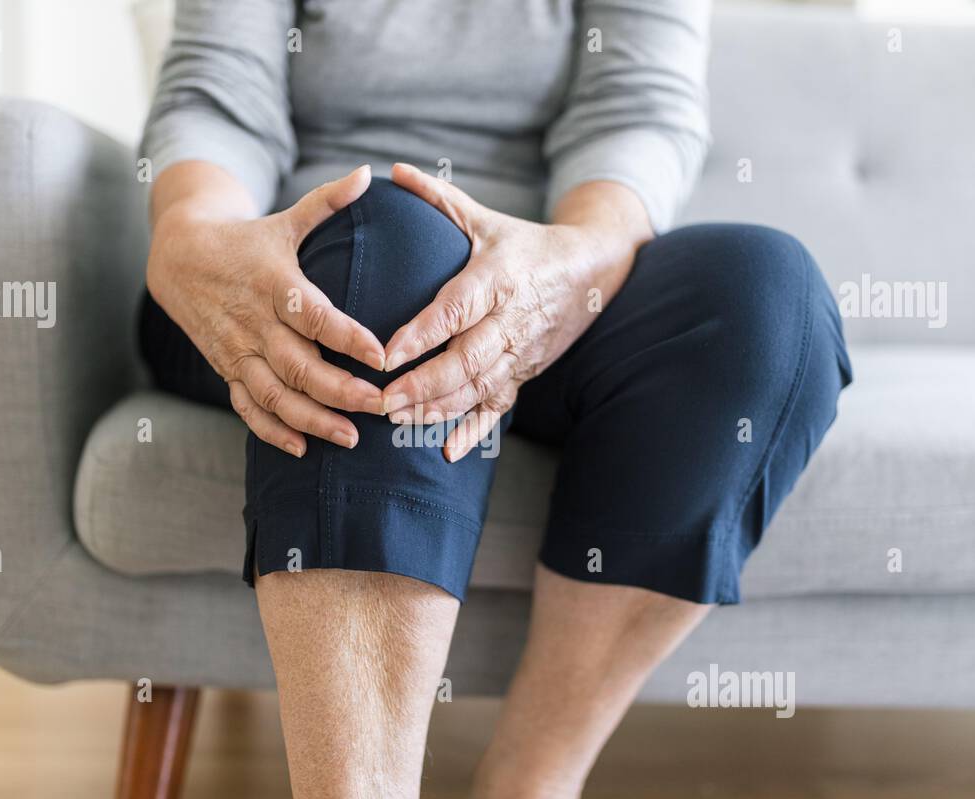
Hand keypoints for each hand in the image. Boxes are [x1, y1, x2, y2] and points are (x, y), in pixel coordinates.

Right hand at [146, 165, 385, 456]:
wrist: (178, 258)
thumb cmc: (247, 240)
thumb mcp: (285, 219)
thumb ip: (327, 202)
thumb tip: (366, 172)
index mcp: (274, 283)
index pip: (315, 315)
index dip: (348, 337)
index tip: (383, 356)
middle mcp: (255, 322)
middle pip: (299, 365)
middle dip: (341, 391)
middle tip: (380, 407)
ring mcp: (239, 350)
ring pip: (275, 395)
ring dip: (313, 420)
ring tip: (351, 438)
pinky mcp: (227, 369)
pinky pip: (247, 408)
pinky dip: (271, 431)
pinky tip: (302, 449)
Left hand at [380, 163, 646, 460]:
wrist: (591, 271)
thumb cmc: (525, 244)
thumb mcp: (485, 219)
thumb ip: (438, 200)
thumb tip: (393, 172)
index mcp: (498, 278)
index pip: (455, 310)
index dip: (422, 334)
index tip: (385, 353)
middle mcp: (510, 319)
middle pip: (467, 360)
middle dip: (424, 384)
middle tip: (383, 401)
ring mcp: (520, 352)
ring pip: (479, 389)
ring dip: (439, 409)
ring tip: (398, 421)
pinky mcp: (526, 374)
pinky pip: (500, 409)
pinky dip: (475, 432)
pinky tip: (448, 451)